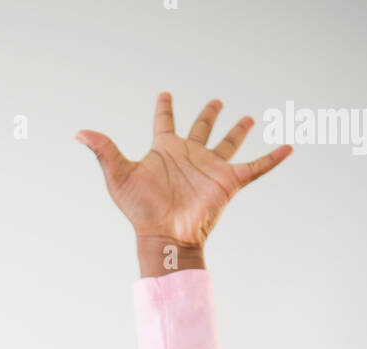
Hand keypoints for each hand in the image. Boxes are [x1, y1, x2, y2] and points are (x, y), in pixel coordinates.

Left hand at [76, 92, 291, 250]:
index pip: (165, 124)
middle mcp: (190, 156)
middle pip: (201, 129)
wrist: (165, 236)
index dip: (165, 109)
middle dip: (208, 115)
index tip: (165, 95)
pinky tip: (288, 148)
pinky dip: (272, 158)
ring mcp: (210, 168)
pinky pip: (256, 167)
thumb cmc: (141, 211)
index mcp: (165, 151)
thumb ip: (104, 151)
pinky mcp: (229, 182)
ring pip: (228, 143)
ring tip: (247, 117)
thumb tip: (79, 132)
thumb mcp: (119, 175)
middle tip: (217, 102)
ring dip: (237, 131)